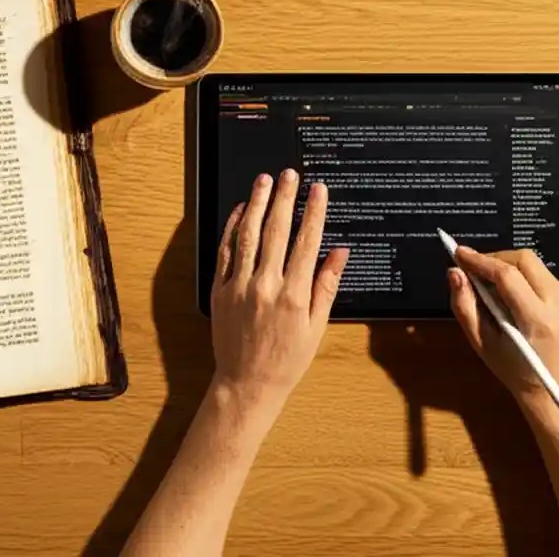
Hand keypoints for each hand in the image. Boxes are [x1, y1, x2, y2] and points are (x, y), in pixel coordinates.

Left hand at [210, 170, 349, 411]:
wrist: (247, 383)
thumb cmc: (286, 359)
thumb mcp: (317, 326)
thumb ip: (327, 285)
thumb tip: (339, 252)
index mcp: (295, 295)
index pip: (307, 242)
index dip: (314, 211)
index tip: (318, 190)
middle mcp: (266, 286)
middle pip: (276, 230)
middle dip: (284, 198)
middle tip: (289, 175)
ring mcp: (239, 286)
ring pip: (248, 235)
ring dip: (256, 204)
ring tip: (263, 181)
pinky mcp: (220, 291)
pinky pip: (225, 252)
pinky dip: (231, 228)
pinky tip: (238, 210)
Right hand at [447, 247, 558, 411]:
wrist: (552, 385)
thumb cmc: (513, 368)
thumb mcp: (481, 342)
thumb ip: (465, 306)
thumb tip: (455, 273)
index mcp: (536, 319)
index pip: (507, 275)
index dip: (480, 260)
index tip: (458, 253)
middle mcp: (558, 302)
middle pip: (523, 259)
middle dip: (494, 258)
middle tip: (473, 270)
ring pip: (531, 262)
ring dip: (505, 265)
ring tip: (488, 282)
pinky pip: (539, 272)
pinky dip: (518, 273)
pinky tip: (507, 291)